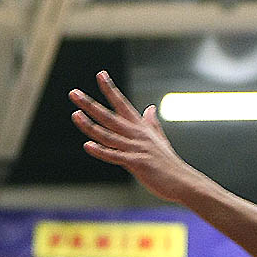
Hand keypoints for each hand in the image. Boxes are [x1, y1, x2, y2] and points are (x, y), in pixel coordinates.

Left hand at [69, 71, 195, 202]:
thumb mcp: (159, 139)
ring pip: (107, 134)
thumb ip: (152, 123)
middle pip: (109, 116)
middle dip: (90, 104)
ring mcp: (136, 148)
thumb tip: (150, 108)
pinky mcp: (136, 163)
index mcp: (141, 127)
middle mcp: (136, 134)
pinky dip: (101, 151)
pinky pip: (115, 156)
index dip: (110, 89)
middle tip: (73, 93)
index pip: (122, 103)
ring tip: (75, 114)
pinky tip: (88, 145)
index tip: (100, 74)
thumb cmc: (168, 162)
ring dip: (90, 125)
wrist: (183, 182)